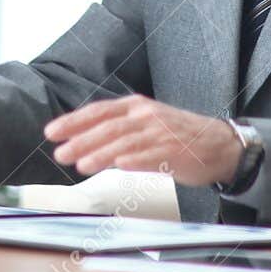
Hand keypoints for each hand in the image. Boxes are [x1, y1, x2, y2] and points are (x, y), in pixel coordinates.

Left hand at [44, 95, 240, 186]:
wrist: (219, 143)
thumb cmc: (178, 136)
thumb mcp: (145, 123)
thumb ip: (117, 131)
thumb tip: (84, 144)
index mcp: (136, 106)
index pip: (98, 111)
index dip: (73, 121)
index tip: (51, 132)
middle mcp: (146, 115)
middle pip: (107, 127)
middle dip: (80, 140)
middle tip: (59, 154)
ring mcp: (160, 132)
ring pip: (124, 141)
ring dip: (100, 153)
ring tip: (80, 164)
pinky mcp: (174, 150)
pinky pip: (151, 154)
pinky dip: (134, 159)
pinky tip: (119, 165)